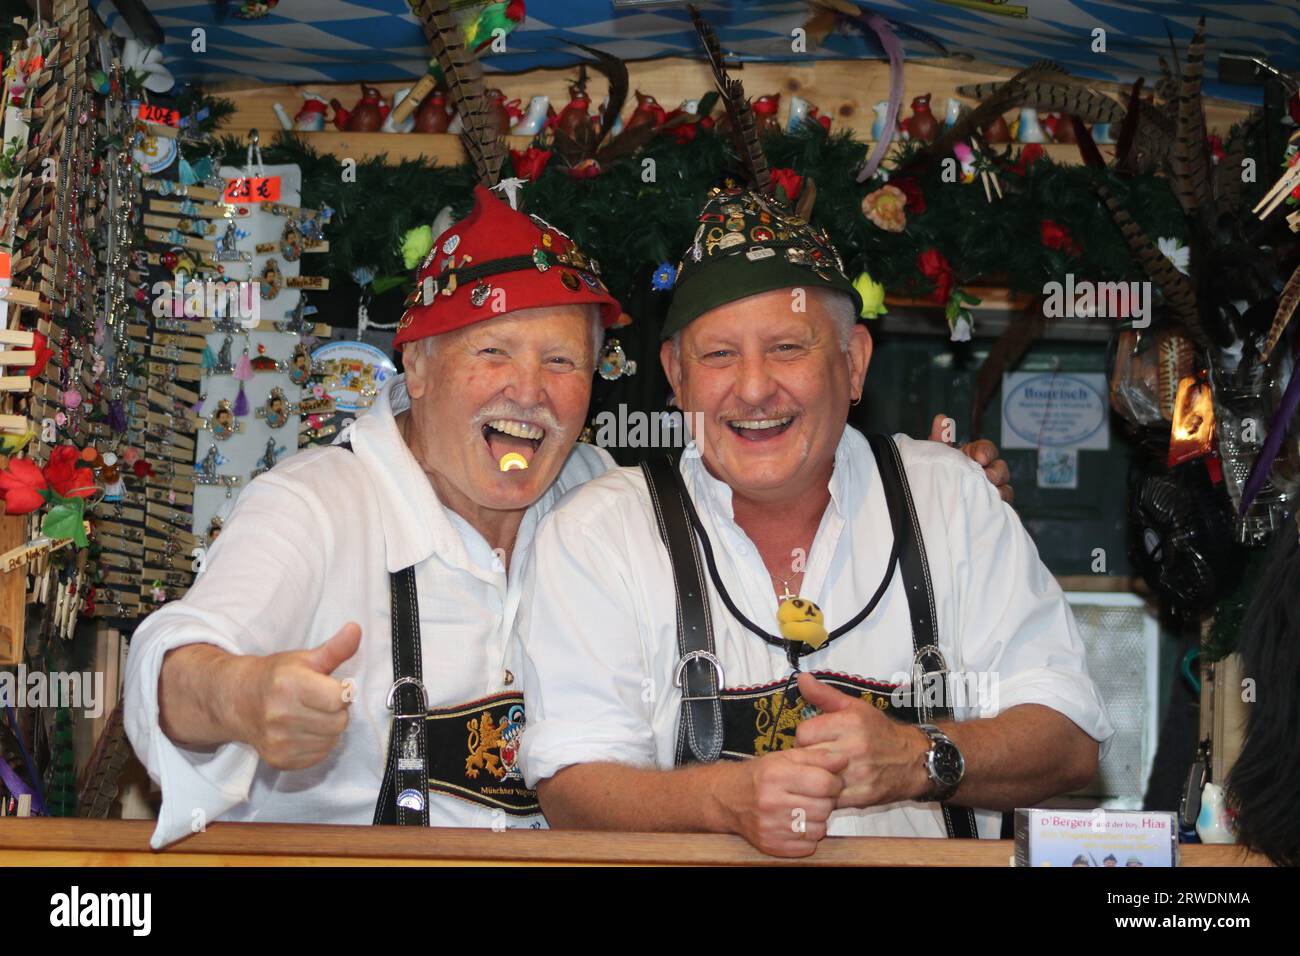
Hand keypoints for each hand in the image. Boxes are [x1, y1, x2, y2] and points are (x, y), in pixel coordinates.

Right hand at [238, 622, 360, 769]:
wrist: (238, 700)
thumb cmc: (276, 677)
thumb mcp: (305, 658)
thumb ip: (335, 648)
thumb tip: (356, 629)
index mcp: (289, 685)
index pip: (339, 698)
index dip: (341, 691)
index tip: (331, 686)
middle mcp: (280, 715)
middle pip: (339, 722)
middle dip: (336, 710)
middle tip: (320, 701)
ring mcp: (278, 740)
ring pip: (332, 740)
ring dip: (329, 728)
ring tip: (312, 715)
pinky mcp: (280, 760)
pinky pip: (319, 755)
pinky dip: (319, 744)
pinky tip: (304, 730)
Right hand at [720, 747, 847, 857]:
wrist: (729, 799)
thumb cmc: (760, 776)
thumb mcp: (785, 757)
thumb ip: (817, 757)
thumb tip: (843, 760)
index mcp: (776, 775)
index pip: (824, 783)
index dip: (835, 782)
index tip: (831, 781)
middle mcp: (771, 802)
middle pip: (824, 807)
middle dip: (827, 801)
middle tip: (816, 796)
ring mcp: (771, 827)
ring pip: (819, 829)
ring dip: (818, 819)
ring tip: (805, 809)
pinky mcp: (771, 845)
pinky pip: (808, 846)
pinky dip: (808, 836)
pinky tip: (797, 823)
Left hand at [794, 672, 927, 809]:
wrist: (912, 760)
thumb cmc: (880, 732)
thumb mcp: (854, 707)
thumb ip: (824, 694)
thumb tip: (802, 679)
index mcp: (849, 723)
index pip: (804, 732)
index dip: (804, 736)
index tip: (811, 738)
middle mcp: (854, 748)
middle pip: (807, 755)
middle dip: (806, 755)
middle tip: (814, 755)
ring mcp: (857, 774)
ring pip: (816, 778)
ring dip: (814, 775)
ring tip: (821, 770)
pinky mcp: (860, 796)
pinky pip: (828, 798)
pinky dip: (825, 793)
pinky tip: (830, 785)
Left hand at [927, 412, 1013, 503]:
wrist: (933, 508)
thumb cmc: (939, 476)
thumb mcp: (937, 458)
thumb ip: (940, 439)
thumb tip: (940, 418)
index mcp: (974, 458)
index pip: (987, 449)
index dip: (986, 451)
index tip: (979, 457)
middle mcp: (986, 473)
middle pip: (1001, 469)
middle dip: (996, 472)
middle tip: (987, 476)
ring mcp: (991, 492)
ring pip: (1006, 489)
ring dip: (1001, 491)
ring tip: (991, 495)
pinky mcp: (992, 511)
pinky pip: (1004, 509)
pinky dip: (1001, 508)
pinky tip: (995, 509)